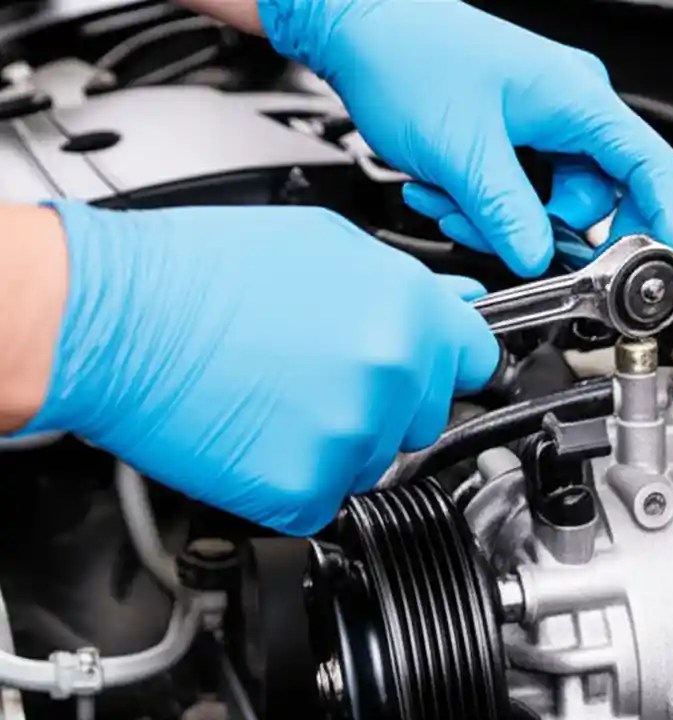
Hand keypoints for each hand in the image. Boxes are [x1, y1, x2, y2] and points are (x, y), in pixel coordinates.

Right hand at [21, 201, 498, 535]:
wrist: (115, 318)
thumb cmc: (204, 272)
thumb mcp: (324, 244)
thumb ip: (406, 285)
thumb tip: (457, 305)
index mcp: (410, 314)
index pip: (476, 359)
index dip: (445, 363)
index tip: (425, 369)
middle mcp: (393, 376)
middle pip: (425, 416)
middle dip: (387, 402)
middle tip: (319, 374)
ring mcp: (352, 438)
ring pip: (375, 460)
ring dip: (339, 442)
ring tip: (277, 395)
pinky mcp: (304, 490)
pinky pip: (323, 498)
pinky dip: (294, 480)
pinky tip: (257, 434)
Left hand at [258, 0, 672, 276]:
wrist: (358, 25)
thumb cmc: (409, 56)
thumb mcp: (463, 152)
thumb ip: (508, 216)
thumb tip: (537, 261)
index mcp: (578, 100)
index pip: (650, 168)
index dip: (668, 223)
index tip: (668, 267)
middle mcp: (572, 107)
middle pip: (596, 197)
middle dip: (548, 230)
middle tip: (513, 242)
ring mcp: (545, 118)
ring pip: (551, 200)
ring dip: (502, 219)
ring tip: (451, 202)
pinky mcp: (517, 130)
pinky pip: (522, 187)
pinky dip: (486, 202)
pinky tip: (446, 189)